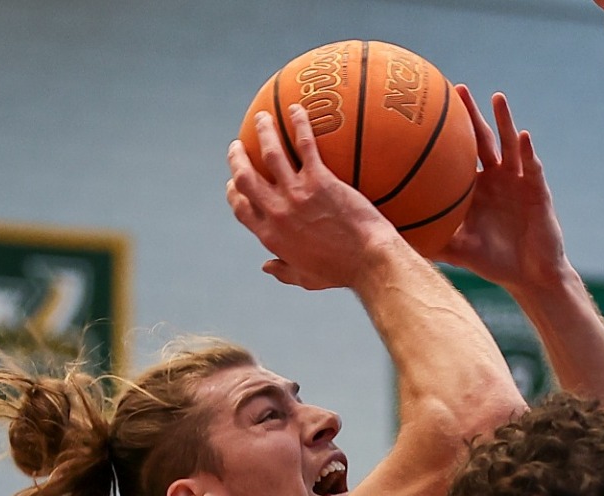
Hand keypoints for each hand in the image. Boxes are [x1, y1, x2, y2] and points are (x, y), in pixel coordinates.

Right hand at [226, 106, 401, 290]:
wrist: (369, 262)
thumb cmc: (342, 272)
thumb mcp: (306, 278)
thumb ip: (284, 271)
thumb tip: (266, 267)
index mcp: (271, 235)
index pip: (241, 208)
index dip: (234, 192)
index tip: (235, 182)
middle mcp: (277, 212)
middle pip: (246, 177)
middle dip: (237, 158)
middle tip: (239, 145)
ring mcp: (297, 195)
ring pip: (270, 154)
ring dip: (263, 132)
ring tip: (263, 117)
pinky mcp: (320, 181)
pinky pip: (305, 144)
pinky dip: (298, 123)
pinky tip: (298, 108)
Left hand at [437, 88, 570, 293]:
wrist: (531, 275)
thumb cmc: (494, 263)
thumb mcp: (459, 251)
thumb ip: (431, 242)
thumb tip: (393, 242)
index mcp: (474, 188)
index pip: (457, 155)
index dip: (446, 134)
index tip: (426, 112)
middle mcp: (495, 178)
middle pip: (481, 140)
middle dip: (470, 114)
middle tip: (456, 87)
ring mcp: (517, 181)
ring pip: (508, 144)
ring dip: (504, 120)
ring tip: (497, 97)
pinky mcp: (537, 190)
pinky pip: (532, 167)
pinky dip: (527, 151)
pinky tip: (523, 136)